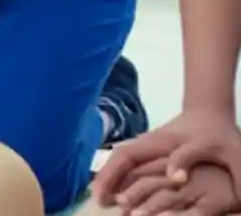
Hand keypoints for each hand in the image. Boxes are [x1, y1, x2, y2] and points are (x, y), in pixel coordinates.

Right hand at [94, 111, 240, 207]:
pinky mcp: (147, 149)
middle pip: (119, 157)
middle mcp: (147, 141)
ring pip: (120, 159)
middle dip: (106, 176)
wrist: (210, 114)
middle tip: (97, 198)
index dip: (118, 174)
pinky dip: (117, 175)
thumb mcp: (207, 145)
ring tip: (100, 198)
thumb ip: (187, 158)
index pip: (130, 155)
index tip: (117, 197)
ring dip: (108, 176)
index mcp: (159, 140)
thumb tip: (174, 179)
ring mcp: (145, 144)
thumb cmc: (214, 133)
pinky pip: (127, 162)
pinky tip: (114, 191)